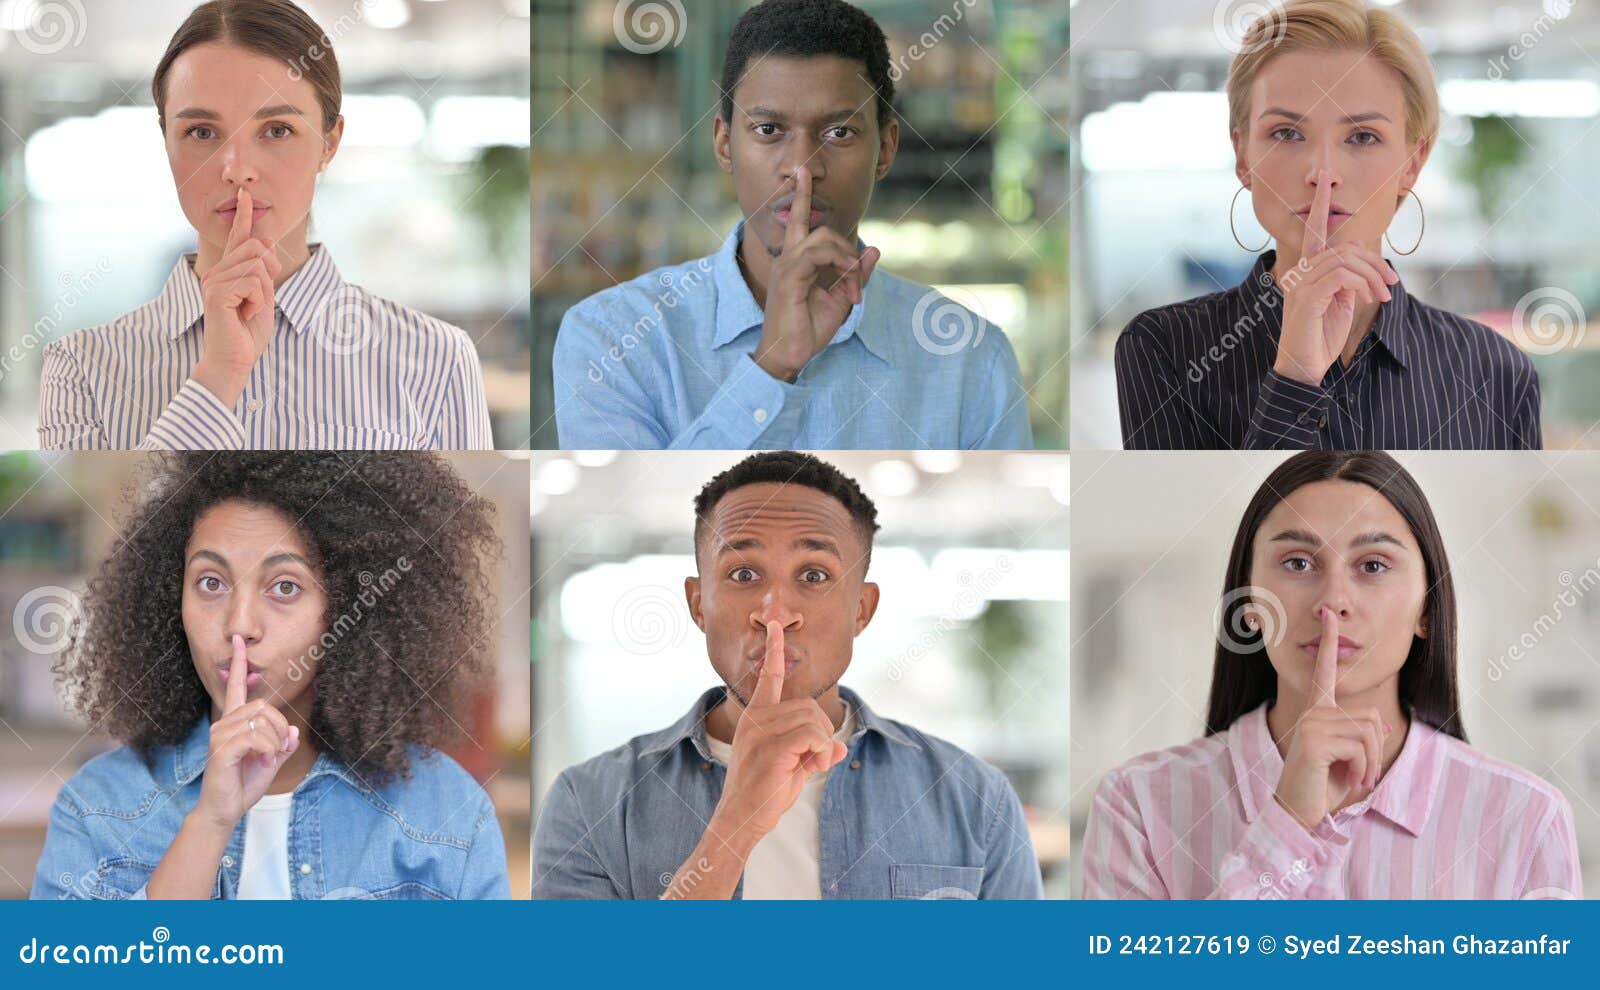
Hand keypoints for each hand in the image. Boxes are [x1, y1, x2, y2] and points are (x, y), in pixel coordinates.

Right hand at [190, 634, 299, 833]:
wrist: (226, 810)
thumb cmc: (245, 783)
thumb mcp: (272, 761)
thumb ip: (282, 743)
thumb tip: (292, 729)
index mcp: (234, 723)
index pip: (234, 688)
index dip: (238, 664)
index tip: (238, 640)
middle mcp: (223, 724)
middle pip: (263, 706)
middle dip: (279, 727)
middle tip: (277, 750)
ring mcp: (220, 735)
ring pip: (262, 721)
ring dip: (274, 742)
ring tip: (267, 759)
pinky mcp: (222, 749)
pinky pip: (256, 737)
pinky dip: (267, 750)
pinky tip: (262, 761)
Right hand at [193, 188, 281, 407]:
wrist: (234, 360)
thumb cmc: (247, 334)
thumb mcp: (263, 298)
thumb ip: (263, 273)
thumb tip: (264, 241)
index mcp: (227, 272)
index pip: (238, 239)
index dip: (243, 216)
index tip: (245, 195)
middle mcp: (216, 272)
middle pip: (255, 247)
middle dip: (270, 270)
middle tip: (261, 298)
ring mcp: (214, 281)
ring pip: (256, 265)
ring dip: (264, 291)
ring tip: (250, 309)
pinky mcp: (216, 292)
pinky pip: (252, 282)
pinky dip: (259, 301)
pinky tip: (246, 314)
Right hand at [708, 620, 847, 842]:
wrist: (741, 819)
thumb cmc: (765, 794)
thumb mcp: (793, 767)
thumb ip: (814, 751)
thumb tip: (840, 747)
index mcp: (757, 717)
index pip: (769, 677)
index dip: (775, 650)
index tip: (775, 625)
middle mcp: (757, 718)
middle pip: (809, 707)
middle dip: (820, 733)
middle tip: (811, 761)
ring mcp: (761, 730)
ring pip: (814, 721)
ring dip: (821, 746)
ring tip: (808, 766)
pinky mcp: (771, 745)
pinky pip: (813, 735)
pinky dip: (821, 752)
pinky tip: (811, 767)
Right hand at [753, 165, 879, 381]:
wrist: (789, 355)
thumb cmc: (807, 330)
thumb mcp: (841, 300)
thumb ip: (856, 274)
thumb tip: (874, 250)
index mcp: (797, 261)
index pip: (799, 220)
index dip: (801, 195)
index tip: (804, 173)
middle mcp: (789, 258)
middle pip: (820, 229)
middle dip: (848, 251)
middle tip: (856, 286)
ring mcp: (787, 265)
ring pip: (823, 239)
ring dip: (847, 262)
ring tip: (852, 290)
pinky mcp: (790, 276)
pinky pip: (818, 254)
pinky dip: (840, 266)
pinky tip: (847, 288)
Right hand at [1272, 171, 1398, 385]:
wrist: (1303, 369)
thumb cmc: (1320, 339)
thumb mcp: (1339, 304)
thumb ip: (1347, 282)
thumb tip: (1362, 269)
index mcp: (1306, 272)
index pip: (1313, 231)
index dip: (1319, 204)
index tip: (1325, 178)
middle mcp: (1300, 273)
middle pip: (1344, 247)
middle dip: (1374, 263)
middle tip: (1390, 286)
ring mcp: (1301, 284)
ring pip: (1346, 260)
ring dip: (1372, 277)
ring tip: (1381, 297)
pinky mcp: (1307, 297)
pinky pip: (1342, 275)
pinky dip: (1362, 284)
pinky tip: (1366, 301)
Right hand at [1273, 607, 1389, 830]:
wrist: (1300, 814)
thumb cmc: (1323, 787)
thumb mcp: (1351, 761)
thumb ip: (1362, 738)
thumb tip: (1379, 723)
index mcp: (1317, 712)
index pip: (1324, 672)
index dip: (1328, 642)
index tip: (1328, 616)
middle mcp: (1312, 713)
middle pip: (1368, 716)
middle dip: (1376, 751)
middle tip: (1363, 775)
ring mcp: (1311, 724)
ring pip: (1368, 731)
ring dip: (1371, 762)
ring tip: (1356, 779)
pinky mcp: (1314, 740)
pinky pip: (1360, 746)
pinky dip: (1363, 768)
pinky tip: (1349, 780)